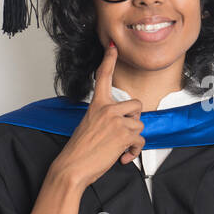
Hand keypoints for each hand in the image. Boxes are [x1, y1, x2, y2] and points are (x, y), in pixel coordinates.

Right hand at [49, 41, 145, 185]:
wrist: (73, 167)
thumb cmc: (79, 150)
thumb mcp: (89, 125)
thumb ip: (106, 118)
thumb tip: (124, 121)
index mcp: (97, 104)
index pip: (103, 76)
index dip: (109, 59)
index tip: (112, 46)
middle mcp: (108, 109)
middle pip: (136, 104)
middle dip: (134, 119)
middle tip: (123, 131)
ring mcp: (117, 121)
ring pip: (140, 124)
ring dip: (133, 138)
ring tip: (119, 148)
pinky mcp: (125, 135)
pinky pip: (140, 140)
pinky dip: (134, 151)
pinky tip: (122, 157)